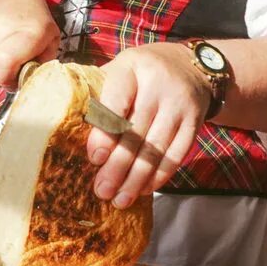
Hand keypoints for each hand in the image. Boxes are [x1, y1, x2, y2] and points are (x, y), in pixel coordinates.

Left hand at [85, 43, 210, 206]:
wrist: (190, 66)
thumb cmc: (141, 73)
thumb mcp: (120, 70)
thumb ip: (101, 96)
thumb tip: (71, 136)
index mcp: (132, 68)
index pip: (117, 102)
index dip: (105, 133)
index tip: (94, 159)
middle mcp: (159, 85)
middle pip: (137, 132)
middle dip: (118, 166)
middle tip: (102, 191)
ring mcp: (180, 104)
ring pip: (157, 149)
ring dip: (137, 178)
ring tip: (120, 199)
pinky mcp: (195, 121)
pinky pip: (177, 154)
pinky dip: (159, 176)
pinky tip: (144, 189)